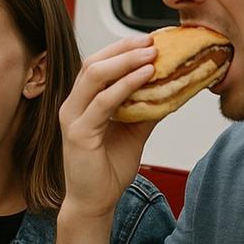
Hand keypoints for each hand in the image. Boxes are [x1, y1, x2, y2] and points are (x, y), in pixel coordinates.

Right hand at [58, 37, 160, 217]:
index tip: (147, 40)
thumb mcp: (134, 132)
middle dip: (123, 48)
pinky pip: (103, 102)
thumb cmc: (107, 170)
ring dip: (125, 61)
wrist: (94, 202)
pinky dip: (125, 86)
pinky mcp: (79, 133)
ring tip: (151, 54)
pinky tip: (145, 77)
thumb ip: (146, 109)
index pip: (98, 64)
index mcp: (82, 102)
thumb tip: (171, 89)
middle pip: (93, 63)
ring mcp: (72, 118)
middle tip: (151, 41)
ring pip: (95, 76)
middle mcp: (73, 105)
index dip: (121, 49)